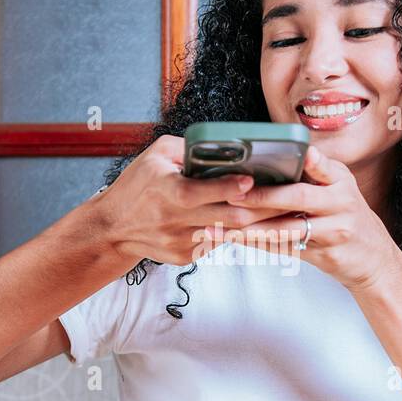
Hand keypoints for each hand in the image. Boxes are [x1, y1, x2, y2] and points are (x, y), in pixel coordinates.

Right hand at [93, 134, 290, 264]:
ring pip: (230, 235)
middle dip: (263, 210)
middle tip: (290, 199)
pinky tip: (255, 225)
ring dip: (258, 225)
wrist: (111, 229)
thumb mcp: (156, 155)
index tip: (252, 180)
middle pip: (230, 219)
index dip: (231, 188)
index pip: (203, 192)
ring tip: (286, 215)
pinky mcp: (185, 256)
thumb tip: (224, 145)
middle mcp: (176, 220)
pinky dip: (235, 233)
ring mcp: (182, 242)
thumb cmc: (136, 186)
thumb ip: (189, 147)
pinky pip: (218, 243)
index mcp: (168, 191)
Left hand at [216, 145, 400, 292]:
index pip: (320, 166)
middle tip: (233, 195)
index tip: (281, 157)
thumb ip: (318, 170)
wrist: (373, 257)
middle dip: (262, 196)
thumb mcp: (341, 185)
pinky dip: (259, 244)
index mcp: (341, 181)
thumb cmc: (347, 215)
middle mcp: (340, 204)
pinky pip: (286, 249)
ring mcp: (333, 232)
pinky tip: (237, 239)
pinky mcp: (323, 255)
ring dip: (253, 227)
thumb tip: (296, 151)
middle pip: (298, 198)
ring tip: (225, 223)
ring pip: (287, 229)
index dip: (303, 160)